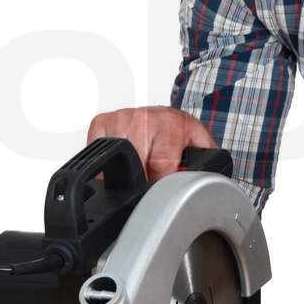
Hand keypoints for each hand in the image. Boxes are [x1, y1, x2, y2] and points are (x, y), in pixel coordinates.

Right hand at [86, 105, 214, 181]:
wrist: (169, 114)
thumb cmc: (181, 133)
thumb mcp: (200, 146)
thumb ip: (205, 166)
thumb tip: (204, 185)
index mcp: (171, 125)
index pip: (159, 166)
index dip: (160, 183)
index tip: (161, 188)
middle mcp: (145, 119)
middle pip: (135, 166)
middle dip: (143, 178)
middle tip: (151, 175)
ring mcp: (121, 118)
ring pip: (115, 161)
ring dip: (125, 170)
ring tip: (140, 163)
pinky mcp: (102, 121)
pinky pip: (97, 151)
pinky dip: (108, 162)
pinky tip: (124, 155)